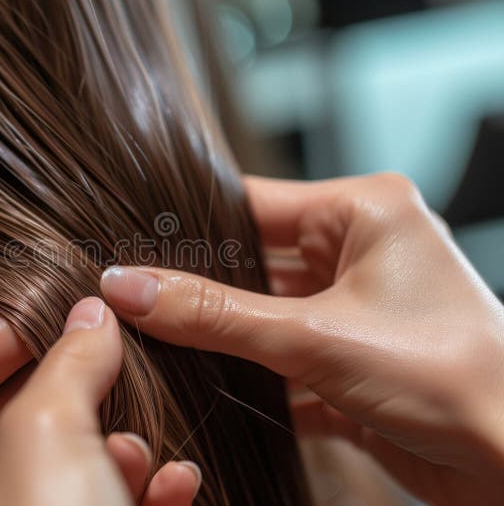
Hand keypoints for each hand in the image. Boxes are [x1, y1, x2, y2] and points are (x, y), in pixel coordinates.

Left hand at [0, 297, 200, 505]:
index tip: (58, 309)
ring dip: (116, 448)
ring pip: (72, 458)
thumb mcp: (51, 429)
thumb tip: (91, 314)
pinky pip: (105, 502)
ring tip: (139, 450)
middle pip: (22, 410)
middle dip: (76, 391)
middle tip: (114, 362)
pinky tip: (174, 483)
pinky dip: (141, 490)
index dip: (7, 330)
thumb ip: (72, 359)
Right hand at [100, 173, 503, 505]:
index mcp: (363, 211)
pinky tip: (207, 386)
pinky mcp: (349, 358)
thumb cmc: (455, 377)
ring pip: (263, 311)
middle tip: (137, 299)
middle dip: (202, 288)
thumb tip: (133, 287)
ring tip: (158, 341)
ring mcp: (354, 307)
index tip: (134, 244)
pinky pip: (281, 354)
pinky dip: (249, 374)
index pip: (253, 202)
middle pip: (253, 260)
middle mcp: (359, 251)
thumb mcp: (315, 337)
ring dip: (223, 335)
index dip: (192, 227)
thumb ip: (215, 314)